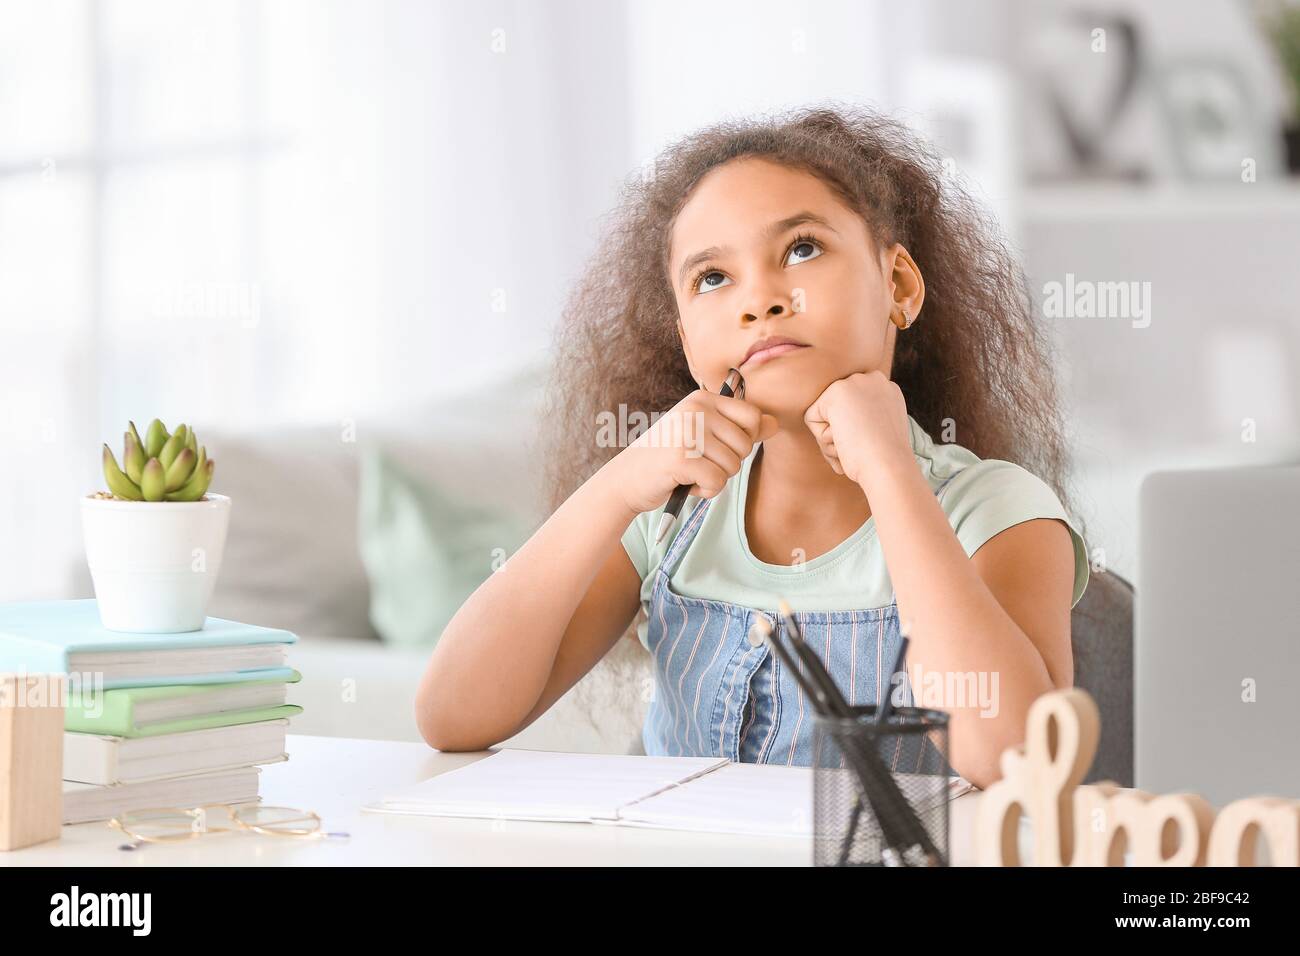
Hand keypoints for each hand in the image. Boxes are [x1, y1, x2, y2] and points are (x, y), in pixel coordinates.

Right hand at [607, 390, 779, 514]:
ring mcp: (687, 432)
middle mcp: (695, 409)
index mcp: (702, 398)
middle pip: (745, 445)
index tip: (716, 447)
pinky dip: (706, 491)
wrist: (627, 478)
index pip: (753, 417)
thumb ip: (740, 428)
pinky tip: (686, 484)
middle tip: (699, 463)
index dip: (743, 441)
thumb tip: (775, 423)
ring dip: (716, 479)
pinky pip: (718, 482)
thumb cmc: (670, 457)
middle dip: (728, 464)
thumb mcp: (705, 437)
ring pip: (733, 466)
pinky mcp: (681, 459)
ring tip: (690, 473)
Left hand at [802, 370, 912, 487]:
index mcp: (886, 389)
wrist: (889, 466)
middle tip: (861, 447)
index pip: (850, 409)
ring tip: (856, 445)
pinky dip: (822, 438)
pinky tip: (845, 440)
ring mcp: (854, 382)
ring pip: (823, 415)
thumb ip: (863, 419)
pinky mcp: (835, 392)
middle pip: (835, 409)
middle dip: (841, 434)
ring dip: (832, 439)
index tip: (869, 445)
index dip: (854, 432)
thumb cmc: (884, 461)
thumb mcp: (879, 433)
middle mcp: (872, 379)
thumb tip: (837, 423)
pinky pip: (811, 418)